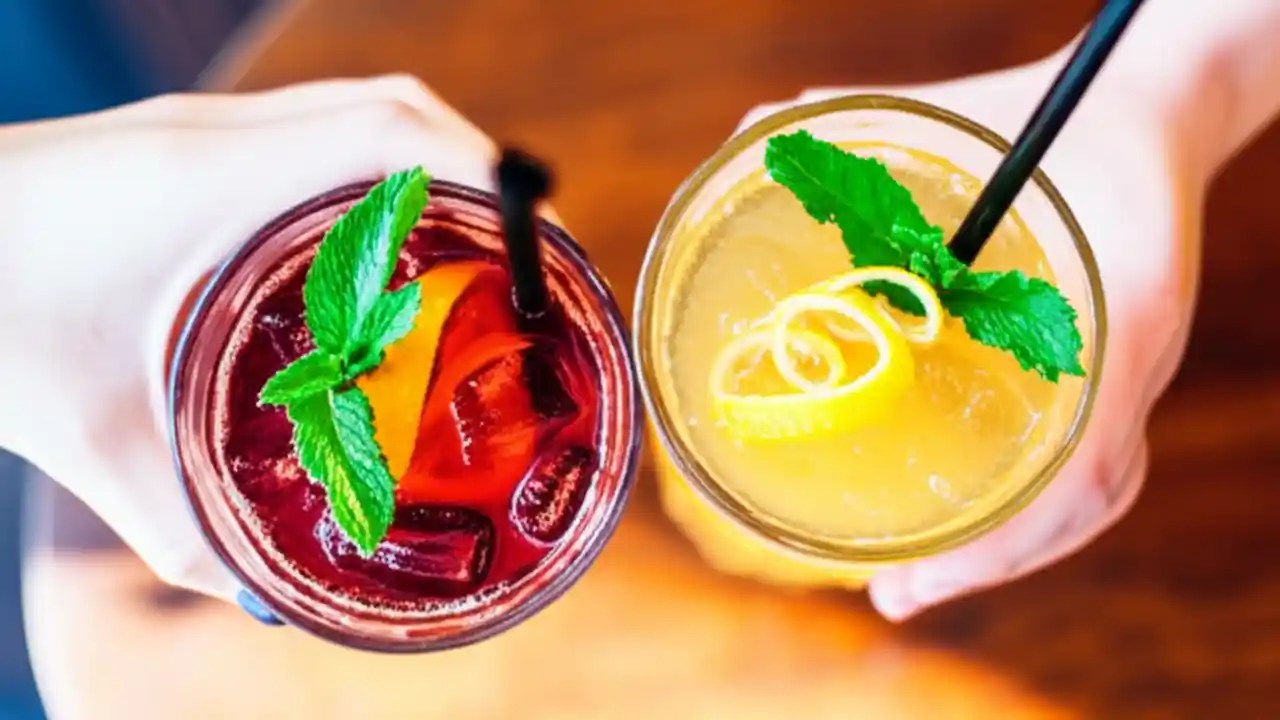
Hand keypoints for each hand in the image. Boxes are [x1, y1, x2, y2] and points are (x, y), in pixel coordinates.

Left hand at [0, 75, 497, 604]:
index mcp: (209, 177)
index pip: (388, 132)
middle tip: (521, 260)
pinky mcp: (182, 139)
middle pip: (395, 111)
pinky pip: (312, 130)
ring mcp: (199, 126)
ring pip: (358, 112)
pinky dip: (371, 170)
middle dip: (480, 174)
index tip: (539, 242)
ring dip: (431, 166)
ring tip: (470, 246)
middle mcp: (216, 132)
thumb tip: (264, 594)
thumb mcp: (85, 432)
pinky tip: (373, 241)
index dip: (487, 175)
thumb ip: (181, 526)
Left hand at [733, 32, 1213, 618]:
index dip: (1005, 535)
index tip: (917, 581)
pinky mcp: (1128, 364)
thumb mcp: (962, 112)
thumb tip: (752, 141)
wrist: (1146, 104)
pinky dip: (1040, 507)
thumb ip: (857, 127)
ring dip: (1015, 544)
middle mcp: (1139, 351)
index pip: (1087, 456)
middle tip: (899, 594)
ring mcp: (1142, 365)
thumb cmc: (1055, 111)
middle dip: (992, 557)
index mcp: (1118, 303)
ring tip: (926, 579)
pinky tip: (982, 517)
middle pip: (1088, 495)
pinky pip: (1100, 458)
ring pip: (1097, 488)